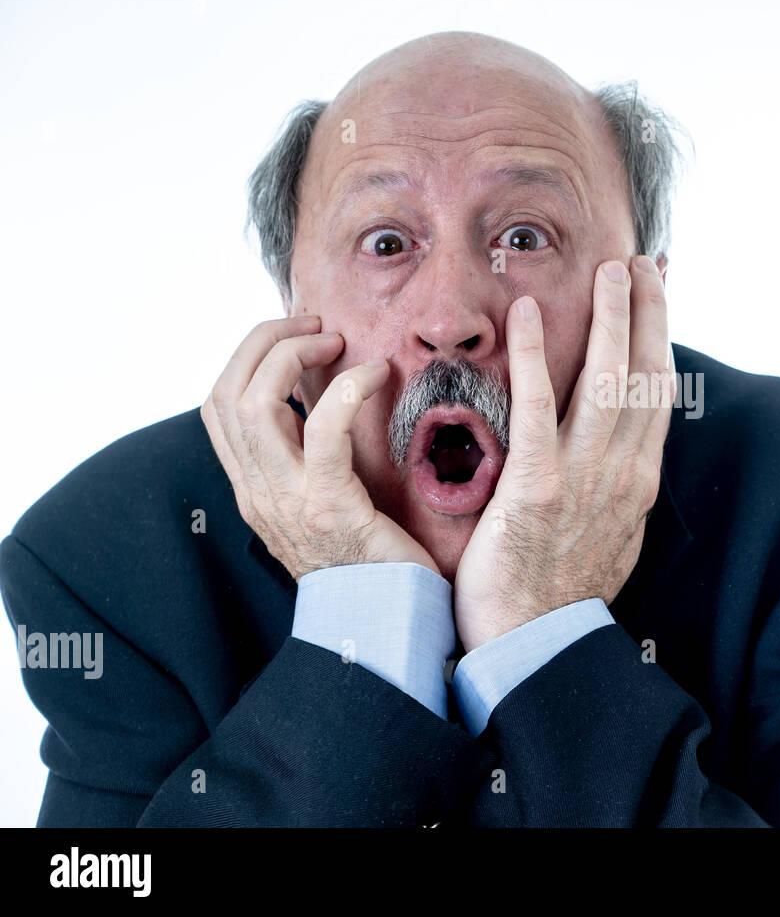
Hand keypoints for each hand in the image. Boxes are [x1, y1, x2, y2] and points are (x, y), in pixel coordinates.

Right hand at [201, 316, 439, 580]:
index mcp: (254, 488)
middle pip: (226, 393)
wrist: (390, 623)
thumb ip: (308, 458)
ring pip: (254, 403)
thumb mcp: (323, 502)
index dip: (248, 357)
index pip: (218, 406)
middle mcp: (258, 493)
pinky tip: (376, 374)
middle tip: (316, 327)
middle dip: (265, 342)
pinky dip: (347, 388)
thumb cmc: (372, 559)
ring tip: (336, 342)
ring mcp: (288, 501)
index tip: (297, 338)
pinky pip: (324, 429)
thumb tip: (313, 400)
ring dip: (293, 354)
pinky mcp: (332, 507)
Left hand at [453, 256, 672, 651]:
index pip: (659, 394)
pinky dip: (540, 355)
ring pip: (609, 381)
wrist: (534, 645)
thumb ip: (613, 489)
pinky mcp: (538, 486)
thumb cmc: (559, 593)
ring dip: (612, 319)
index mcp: (638, 481)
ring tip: (609, 268)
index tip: (659, 293)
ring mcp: (585, 477)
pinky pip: (540, 407)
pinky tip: (531, 313)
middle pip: (645, 376)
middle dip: (647, 313)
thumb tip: (618, 459)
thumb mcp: (607, 538)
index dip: (661, 338)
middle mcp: (624, 472)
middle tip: (641, 261)